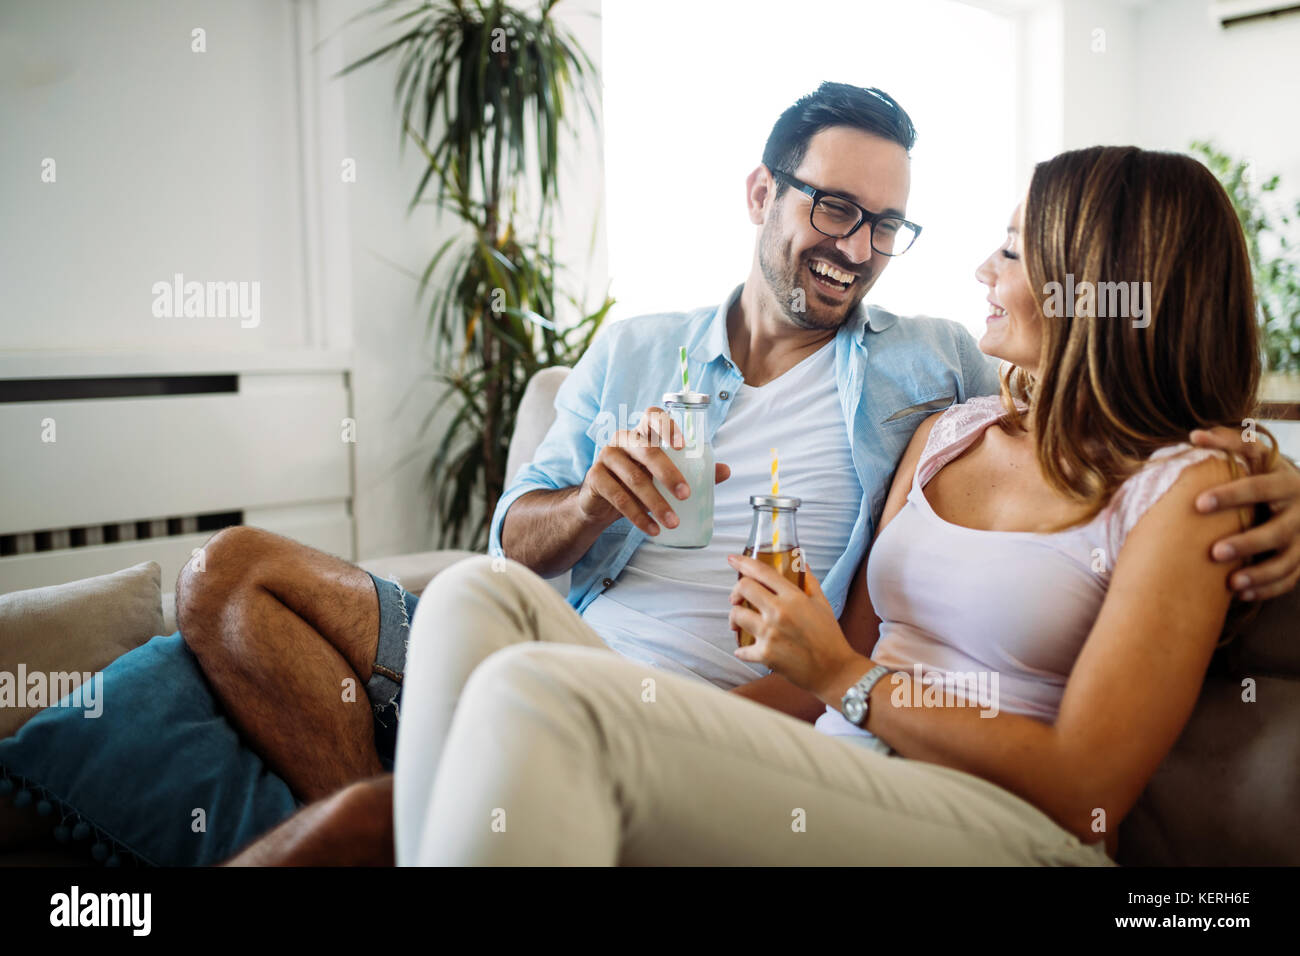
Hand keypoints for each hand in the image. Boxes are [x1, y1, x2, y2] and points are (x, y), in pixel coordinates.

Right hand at [576, 405, 729, 536]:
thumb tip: (725, 470)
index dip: (668, 426)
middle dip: (669, 474)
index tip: (683, 446)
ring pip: (635, 479)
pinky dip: (638, 516)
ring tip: (673, 522)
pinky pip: (619, 497)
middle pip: (648, 451)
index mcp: (642, 433)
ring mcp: (606, 456)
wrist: (600, 503)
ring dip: (656, 503)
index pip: (653, 416)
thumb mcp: (662, 475)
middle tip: (686, 495)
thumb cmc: (636, 482)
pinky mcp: (595, 477)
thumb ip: (692, 471)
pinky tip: (652, 528)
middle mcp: (623, 439)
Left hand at [727, 552, 859, 696]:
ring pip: (737, 616)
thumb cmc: (829, 637)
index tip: (733, 560)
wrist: (834, 670)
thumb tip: (801, 563)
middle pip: (744, 588)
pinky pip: (742, 649)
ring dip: (735, 619)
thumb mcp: (822, 604)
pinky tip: (746, 650)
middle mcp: (780, 612)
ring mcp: (771, 633)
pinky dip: (742, 651)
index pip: (762, 572)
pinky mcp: (766, 654)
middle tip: (737, 600)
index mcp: (794, 597)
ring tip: (740, 624)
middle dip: (736, 592)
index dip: (743, 562)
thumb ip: (809, 581)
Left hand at [1190, 426, 1299, 599]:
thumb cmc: (1267, 474)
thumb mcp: (1258, 456)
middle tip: (1214, 552)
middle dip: (1247, 542)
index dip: (1231, 494)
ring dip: (1260, 573)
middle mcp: (1299, 510)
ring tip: (1231, 583)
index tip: (1198, 503)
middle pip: (1278, 530)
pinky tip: (1242, 595)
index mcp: (1286, 481)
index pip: (1259, 486)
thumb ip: (1230, 444)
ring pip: (1288, 560)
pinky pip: (1291, 578)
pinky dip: (1269, 588)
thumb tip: (1194, 435)